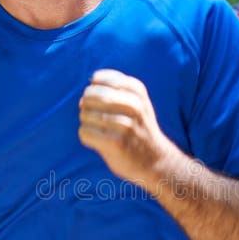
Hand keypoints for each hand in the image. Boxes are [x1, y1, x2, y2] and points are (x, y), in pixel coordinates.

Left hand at [78, 69, 170, 187]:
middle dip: (86, 105)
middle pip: (90, 95)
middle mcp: (133, 104)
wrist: (156, 161)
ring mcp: (125, 124)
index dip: (92, 89)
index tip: (99, 101)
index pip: (98, 78)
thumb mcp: (138, 102)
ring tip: (98, 129)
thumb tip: (82, 98)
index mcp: (136, 90)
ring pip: (85, 114)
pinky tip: (97, 140)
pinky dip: (86, 136)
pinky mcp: (116, 143)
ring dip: (86, 122)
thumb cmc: (139, 129)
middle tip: (95, 117)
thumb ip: (115, 91)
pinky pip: (85, 132)